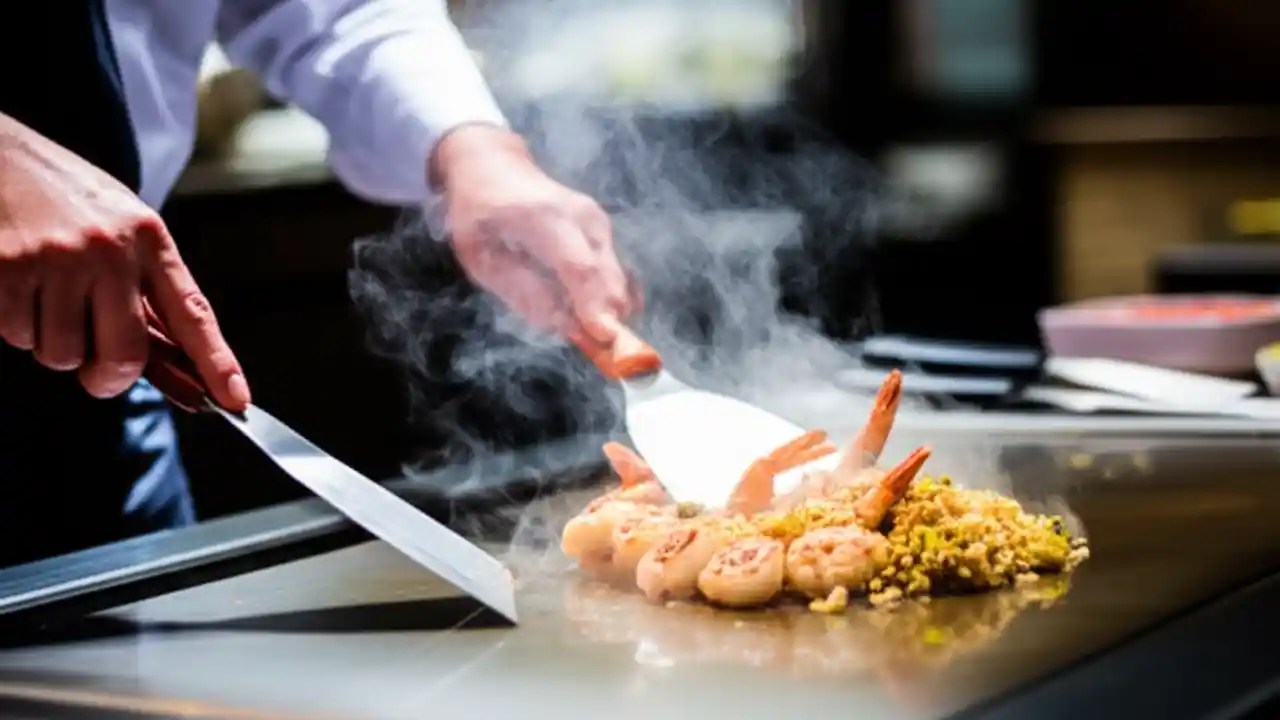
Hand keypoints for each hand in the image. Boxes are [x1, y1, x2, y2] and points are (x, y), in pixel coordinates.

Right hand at [0, 112, 249, 409]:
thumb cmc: (64, 199)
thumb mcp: (121, 230)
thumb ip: (146, 294)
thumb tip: (178, 370)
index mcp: (149, 238)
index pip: (192, 313)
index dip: (217, 363)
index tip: (236, 402)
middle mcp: (110, 250)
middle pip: (125, 356)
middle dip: (109, 379)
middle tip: (97, 375)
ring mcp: (57, 259)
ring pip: (63, 355)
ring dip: (52, 345)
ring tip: (45, 296)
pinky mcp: (7, 269)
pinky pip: (18, 337)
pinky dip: (16, 327)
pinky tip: (16, 286)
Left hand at [431, 124, 637, 347]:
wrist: (494, 166)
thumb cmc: (479, 216)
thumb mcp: (482, 257)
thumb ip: (523, 292)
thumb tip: (565, 327)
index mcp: (544, 219)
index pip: (579, 268)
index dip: (595, 306)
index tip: (605, 339)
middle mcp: (583, 218)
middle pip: (609, 277)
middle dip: (609, 319)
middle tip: (601, 354)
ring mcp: (600, 222)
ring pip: (619, 279)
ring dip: (609, 311)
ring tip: (585, 330)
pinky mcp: (606, 230)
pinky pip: (618, 273)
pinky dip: (610, 298)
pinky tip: (592, 313)